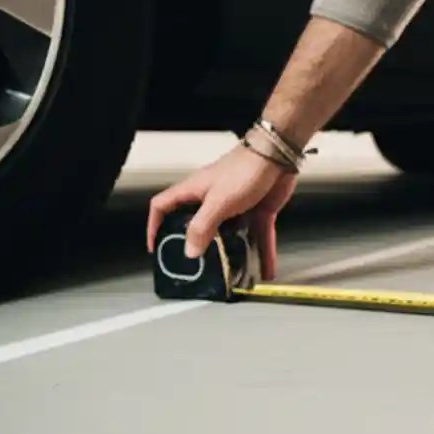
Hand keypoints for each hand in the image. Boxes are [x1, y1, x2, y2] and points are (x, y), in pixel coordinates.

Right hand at [146, 145, 297, 280]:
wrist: (278, 155)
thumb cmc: (244, 170)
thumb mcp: (218, 201)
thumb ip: (202, 227)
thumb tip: (189, 252)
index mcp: (194, 192)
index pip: (163, 207)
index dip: (154, 225)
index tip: (156, 247)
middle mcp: (212, 200)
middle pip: (198, 227)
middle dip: (198, 248)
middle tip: (198, 270)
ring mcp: (236, 206)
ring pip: (232, 236)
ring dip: (235, 255)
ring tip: (235, 278)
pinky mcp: (258, 211)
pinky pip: (258, 236)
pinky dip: (263, 252)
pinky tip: (267, 271)